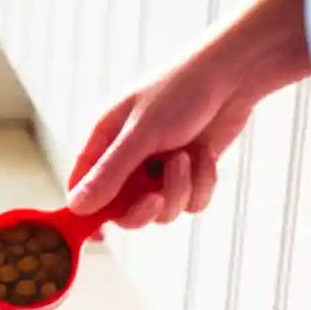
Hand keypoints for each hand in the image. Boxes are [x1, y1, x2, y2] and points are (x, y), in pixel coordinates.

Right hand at [66, 54, 258, 228]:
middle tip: (156, 198)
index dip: (87, 212)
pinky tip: (204, 155)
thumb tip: (76, 207)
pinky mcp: (190, 173)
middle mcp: (128, 158)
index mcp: (105, 142)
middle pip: (122, 210)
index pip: (83, 187)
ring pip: (162, 210)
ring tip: (186, 157)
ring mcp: (159, 168)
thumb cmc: (180, 92)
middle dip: (143, 209)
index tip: (99, 233)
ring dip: (178, 189)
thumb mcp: (139, 135)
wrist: (234, 76)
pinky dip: (201, 183)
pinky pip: (190, 202)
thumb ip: (108, 174)